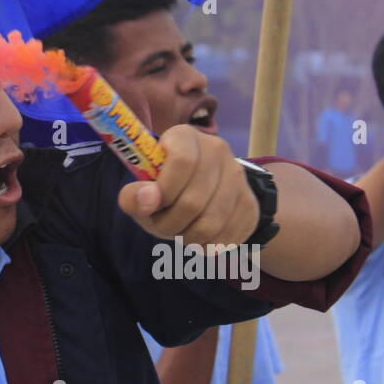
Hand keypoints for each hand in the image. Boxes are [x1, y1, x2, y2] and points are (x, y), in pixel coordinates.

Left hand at [117, 124, 257, 247]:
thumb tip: (146, 200)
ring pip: (210, 223)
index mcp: (185, 137)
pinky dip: (205, 246)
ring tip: (179, 232)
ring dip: (187, 237)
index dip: (164, 191)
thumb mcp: (141, 190)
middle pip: (193, 200)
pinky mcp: (250, 204)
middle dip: (169, 223)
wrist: (204, 192)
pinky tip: (197, 237)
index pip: (182, 161)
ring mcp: (238, 177)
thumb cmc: (165, 189)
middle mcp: (216, 150)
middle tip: (161, 225)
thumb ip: (133, 195)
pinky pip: (226, 236)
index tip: (151, 206)